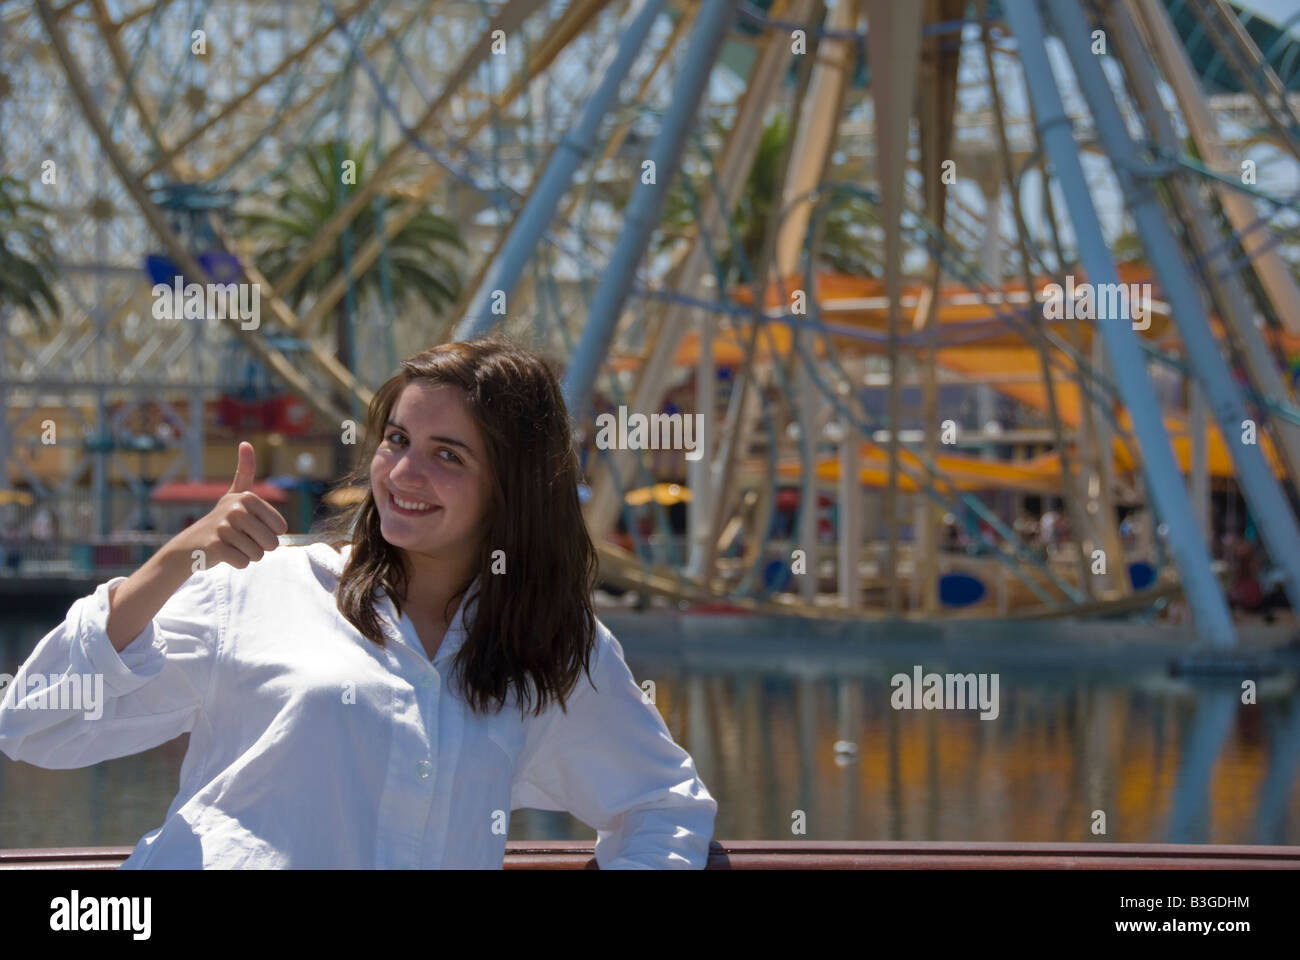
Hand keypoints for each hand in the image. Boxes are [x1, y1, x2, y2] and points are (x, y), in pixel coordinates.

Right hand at [170, 442, 288, 569]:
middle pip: (272, 543)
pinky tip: (223, 554)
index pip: (280, 528)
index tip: (250, 527)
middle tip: (240, 540)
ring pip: (258, 554)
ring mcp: (223, 528)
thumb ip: (244, 471)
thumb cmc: (221, 521)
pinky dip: (237, 563)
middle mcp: (235, 509)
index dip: (269, 534)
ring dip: (248, 555)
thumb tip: (246, 442)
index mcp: (247, 498)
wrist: (189, 546)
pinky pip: (243, 562)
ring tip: (231, 546)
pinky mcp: (215, 547)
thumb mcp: (234, 495)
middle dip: (260, 547)